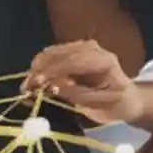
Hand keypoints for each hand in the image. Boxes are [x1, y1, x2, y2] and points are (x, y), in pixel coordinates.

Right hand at [25, 41, 152, 124]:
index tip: (36, 83)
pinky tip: (36, 82)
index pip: (73, 61)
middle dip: (40, 70)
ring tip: (28, 88)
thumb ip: (78, 95)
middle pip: (58, 54)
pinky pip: (52, 56)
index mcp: (104, 61)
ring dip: (37, 69)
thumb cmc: (117, 104)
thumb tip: (53, 86)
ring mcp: (82, 47)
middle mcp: (92, 48)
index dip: (52, 71)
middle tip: (26, 89)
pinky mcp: (74, 51)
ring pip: (51, 53)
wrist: (127, 98)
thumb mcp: (101, 105)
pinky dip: (41, 68)